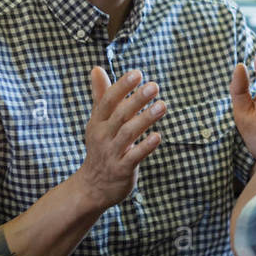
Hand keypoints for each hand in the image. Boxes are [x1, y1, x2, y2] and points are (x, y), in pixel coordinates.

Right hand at [72, 67, 166, 210]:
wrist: (93, 186)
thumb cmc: (101, 147)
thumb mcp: (98, 121)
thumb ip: (101, 96)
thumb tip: (96, 68)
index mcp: (97, 122)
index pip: (108, 100)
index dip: (122, 86)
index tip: (137, 73)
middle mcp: (103, 136)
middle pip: (120, 114)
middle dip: (137, 99)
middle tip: (154, 86)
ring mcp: (112, 153)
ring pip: (128, 133)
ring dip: (146, 118)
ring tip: (163, 105)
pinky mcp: (122, 169)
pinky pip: (135, 156)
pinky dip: (146, 146)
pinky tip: (158, 136)